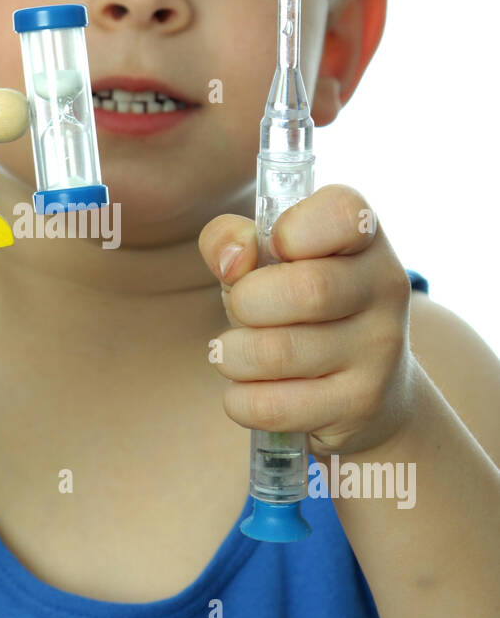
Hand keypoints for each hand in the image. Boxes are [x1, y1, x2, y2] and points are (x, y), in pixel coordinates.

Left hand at [198, 185, 417, 456]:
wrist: (369, 395)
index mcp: (365, 238)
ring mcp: (379, 351)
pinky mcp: (359, 405)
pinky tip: (252, 390)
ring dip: (233, 354)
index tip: (277, 249)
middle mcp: (385, 289)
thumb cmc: (299, 311)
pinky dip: (241, 400)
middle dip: (246, 302)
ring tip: (236, 353)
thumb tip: (231, 259)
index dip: (291, 229)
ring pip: (277, 353)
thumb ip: (231, 240)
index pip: (343, 213)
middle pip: (306, 290)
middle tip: (240, 311)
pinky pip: (271, 405)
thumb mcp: (266, 263)